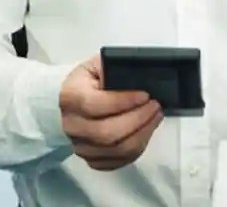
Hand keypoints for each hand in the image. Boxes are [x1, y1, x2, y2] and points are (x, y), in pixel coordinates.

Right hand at [59, 54, 162, 170]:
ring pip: (117, 150)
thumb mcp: (98, 65)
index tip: (145, 95)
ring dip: (143, 133)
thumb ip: (115, 69)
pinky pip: (119, 160)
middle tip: (155, 106)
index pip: (95, 105)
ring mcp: (81, 146)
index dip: (123, 101)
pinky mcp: (92, 159)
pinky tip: (145, 131)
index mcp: (71, 97)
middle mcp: (72, 125)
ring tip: (155, 116)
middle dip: (139, 119)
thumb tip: (141, 77)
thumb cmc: (90, 81)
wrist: (72, 100)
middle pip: (107, 133)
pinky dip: (138, 146)